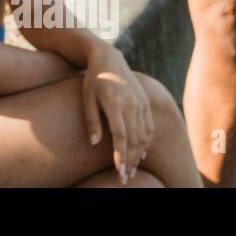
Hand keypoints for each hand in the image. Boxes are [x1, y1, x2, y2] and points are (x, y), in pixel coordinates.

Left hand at [80, 46, 154, 183]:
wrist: (109, 58)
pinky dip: (147, 142)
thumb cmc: (93, 80)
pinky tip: (141, 153)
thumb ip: (91, 120)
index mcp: (115, 103)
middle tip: (125, 177)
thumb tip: (94, 143)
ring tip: (132, 169)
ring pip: (144, 135)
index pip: (121, 135)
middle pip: (134, 138)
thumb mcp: (86, 97)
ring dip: (139, 154)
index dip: (120, 154)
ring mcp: (141, 103)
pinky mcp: (146, 102)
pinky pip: (149, 127)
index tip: (119, 170)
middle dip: (130, 160)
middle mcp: (131, 104)